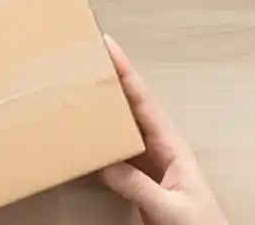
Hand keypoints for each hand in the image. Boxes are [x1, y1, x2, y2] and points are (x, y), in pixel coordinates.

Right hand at [99, 36, 227, 224]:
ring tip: (83, 89)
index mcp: (172, 146)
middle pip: (132, 106)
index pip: (144, 101)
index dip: (126, 72)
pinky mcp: (143, 180)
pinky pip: (118, 153)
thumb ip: (139, 186)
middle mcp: (161, 148)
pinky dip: (102, 141)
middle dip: (112, 81)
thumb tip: (105, 163)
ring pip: (124, 127)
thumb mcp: (170, 207)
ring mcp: (151, 164)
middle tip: (88, 59)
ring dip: (106, 109)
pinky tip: (88, 137)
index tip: (108, 46)